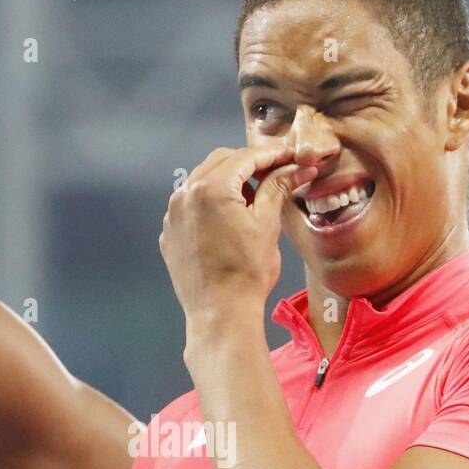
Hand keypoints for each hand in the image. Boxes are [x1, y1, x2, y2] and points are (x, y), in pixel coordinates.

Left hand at [160, 145, 316, 325]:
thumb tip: (297, 169)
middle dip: (249, 164)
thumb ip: (278, 188)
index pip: (245, 157)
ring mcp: (173, 216)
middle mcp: (184, 196)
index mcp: (210, 189)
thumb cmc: (246, 274)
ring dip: (228, 181)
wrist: (220, 313)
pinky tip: (230, 218)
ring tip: (254, 198)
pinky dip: (210, 203)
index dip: (271, 155)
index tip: (289, 158)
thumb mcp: (267, 225)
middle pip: (220, 162)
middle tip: (275, 174)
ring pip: (202, 181)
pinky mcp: (170, 234)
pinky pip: (191, 206)